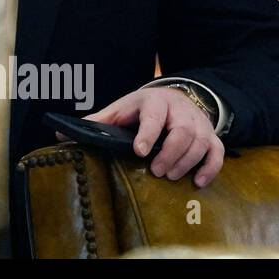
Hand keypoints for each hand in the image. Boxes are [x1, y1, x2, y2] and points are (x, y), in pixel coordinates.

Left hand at [58, 87, 224, 187]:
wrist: (174, 96)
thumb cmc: (141, 108)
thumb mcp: (119, 110)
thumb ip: (97, 122)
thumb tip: (61, 134)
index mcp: (154, 101)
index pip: (154, 115)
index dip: (148, 133)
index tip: (139, 151)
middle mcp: (180, 111)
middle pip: (182, 131)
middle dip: (169, 153)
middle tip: (156, 171)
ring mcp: (199, 123)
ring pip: (200, 142)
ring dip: (186, 162)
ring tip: (170, 176)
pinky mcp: (211, 135)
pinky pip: (217, 152)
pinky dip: (210, 168)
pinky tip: (197, 182)